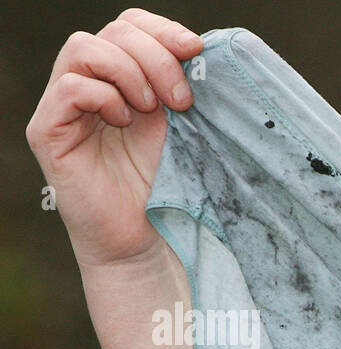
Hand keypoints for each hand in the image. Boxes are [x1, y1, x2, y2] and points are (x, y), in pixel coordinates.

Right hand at [25, 8, 203, 268]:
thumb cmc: (163, 188)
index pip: (129, 26)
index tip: (197, 50)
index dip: (162, 29)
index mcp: (121, 79)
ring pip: (83, 47)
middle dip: (155, 56)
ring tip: (151, 110)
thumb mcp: (181, 128)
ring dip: (129, 72)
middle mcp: (89, 85)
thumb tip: (202, 50)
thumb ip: (181, 88)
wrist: (144, 240)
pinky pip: (69, 87)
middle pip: (111, 32)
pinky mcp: (48, 131)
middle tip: (181, 99)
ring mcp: (63, 107)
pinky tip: (124, 122)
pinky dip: (103, 96)